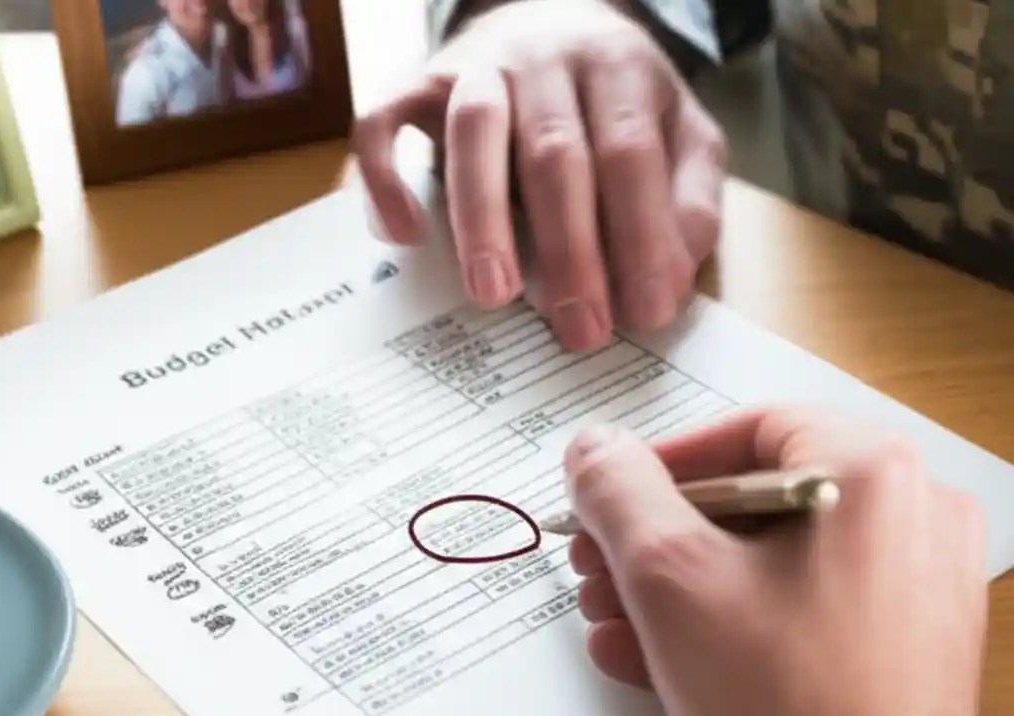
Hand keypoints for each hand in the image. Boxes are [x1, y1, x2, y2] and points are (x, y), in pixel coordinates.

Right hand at [354, 0, 725, 349]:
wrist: (543, 20)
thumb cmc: (612, 99)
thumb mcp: (678, 130)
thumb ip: (688, 197)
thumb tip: (674, 276)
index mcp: (616, 64)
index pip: (628, 153)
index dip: (640, 234)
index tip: (646, 312)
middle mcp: (542, 58)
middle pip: (554, 151)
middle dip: (568, 249)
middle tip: (578, 329)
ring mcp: (474, 67)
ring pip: (473, 132)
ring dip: (482, 218)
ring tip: (494, 296)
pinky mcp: (417, 84)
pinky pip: (384, 122)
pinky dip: (386, 179)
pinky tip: (407, 237)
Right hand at [563, 408, 986, 715]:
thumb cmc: (793, 706)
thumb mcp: (670, 578)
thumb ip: (618, 494)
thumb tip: (595, 449)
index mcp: (872, 475)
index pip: (746, 430)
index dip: (659, 465)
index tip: (607, 496)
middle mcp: (909, 520)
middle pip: (750, 501)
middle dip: (653, 540)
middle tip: (598, 563)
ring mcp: (912, 590)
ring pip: (766, 562)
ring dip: (672, 588)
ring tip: (611, 620)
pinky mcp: (898, 648)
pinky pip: (795, 611)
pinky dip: (722, 623)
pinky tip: (650, 654)